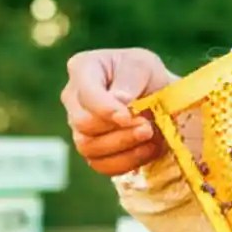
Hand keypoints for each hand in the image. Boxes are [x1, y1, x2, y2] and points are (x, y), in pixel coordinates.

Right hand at [62, 48, 174, 175]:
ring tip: (151, 136)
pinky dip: (127, 161)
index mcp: (83, 68)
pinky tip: (148, 150)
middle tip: (148, 127)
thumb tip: (118, 100)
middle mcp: (73, 99)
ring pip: (89, 147)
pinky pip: (101, 164)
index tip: (127, 117)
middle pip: (83, 124)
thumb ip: (129, 80)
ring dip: (124, 146)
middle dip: (119, 129)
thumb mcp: (143, 66)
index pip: (85, 93)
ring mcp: (79, 127)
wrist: (158, 96)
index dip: (105, 108)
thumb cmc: (146, 74)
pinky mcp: (92, 150)